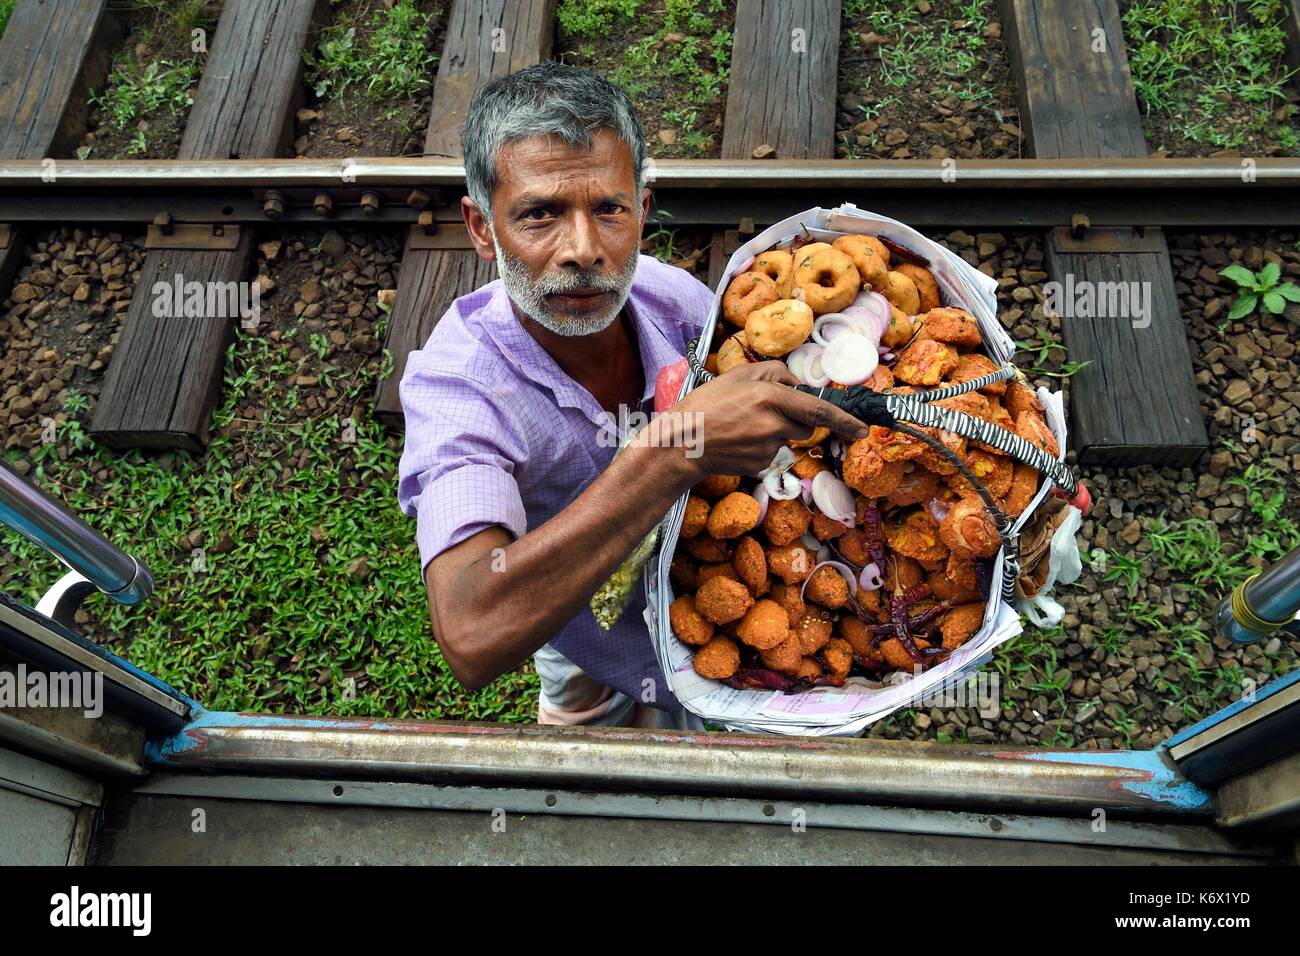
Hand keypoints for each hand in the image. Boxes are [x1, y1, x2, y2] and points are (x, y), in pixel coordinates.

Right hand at [661, 361, 868, 481]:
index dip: (844, 419)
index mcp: (769, 397)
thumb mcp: (737, 376)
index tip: (863, 428)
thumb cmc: (705, 406)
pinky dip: (761, 447)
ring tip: (744, 427)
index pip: (818, 408)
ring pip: (788, 439)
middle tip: (765, 414)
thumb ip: (772, 374)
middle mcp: (773, 424)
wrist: (681, 444)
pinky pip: (772, 453)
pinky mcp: (760, 465)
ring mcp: (767, 448)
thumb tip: (797, 383)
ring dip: (777, 432)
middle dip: (797, 420)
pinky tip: (738, 443)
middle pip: (806, 425)